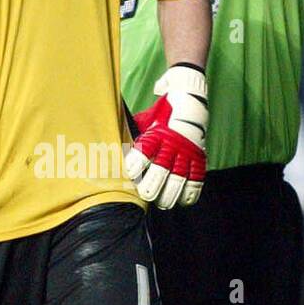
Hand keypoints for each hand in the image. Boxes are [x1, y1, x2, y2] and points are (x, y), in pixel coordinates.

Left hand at [124, 64, 207, 209]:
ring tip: (163, 203)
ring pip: (180, 177)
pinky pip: (197, 177)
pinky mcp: (198, 157)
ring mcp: (186, 151)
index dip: (137, 164)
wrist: (188, 101)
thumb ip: (129, 134)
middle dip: (153, 185)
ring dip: (171, 193)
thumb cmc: (158, 116)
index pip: (145, 151)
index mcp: (155, 134)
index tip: (130, 174)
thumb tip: (105, 147)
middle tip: (145, 195)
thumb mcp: (142, 121)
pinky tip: (182, 201)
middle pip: (162, 169)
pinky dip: (190, 191)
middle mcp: (172, 143)